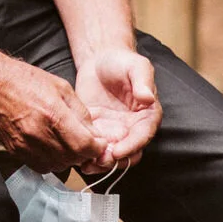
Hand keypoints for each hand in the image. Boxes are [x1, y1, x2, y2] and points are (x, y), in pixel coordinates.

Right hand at [0, 52, 102, 175]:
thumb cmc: (24, 80)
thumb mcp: (61, 87)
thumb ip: (80, 112)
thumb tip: (94, 133)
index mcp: (53, 114)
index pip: (85, 146)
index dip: (97, 148)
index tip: (99, 143)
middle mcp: (39, 133)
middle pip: (74, 158)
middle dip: (83, 152)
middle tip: (83, 142)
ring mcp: (26, 144)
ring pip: (59, 165)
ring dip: (68, 158)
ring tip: (66, 143)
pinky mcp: (16, 150)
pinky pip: (42, 166)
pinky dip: (51, 161)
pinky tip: (50, 147)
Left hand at [75, 47, 159, 168]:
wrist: (100, 59)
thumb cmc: (122, 61)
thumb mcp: (137, 66)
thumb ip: (143, 81)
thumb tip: (147, 98)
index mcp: (147, 116)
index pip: (142, 137)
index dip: (130, 147)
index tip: (117, 152)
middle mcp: (132, 128)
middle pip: (128, 153)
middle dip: (114, 160)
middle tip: (98, 160)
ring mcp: (114, 130)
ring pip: (110, 155)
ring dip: (99, 162)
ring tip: (85, 163)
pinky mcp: (96, 128)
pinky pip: (93, 145)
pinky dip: (86, 153)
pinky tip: (74, 153)